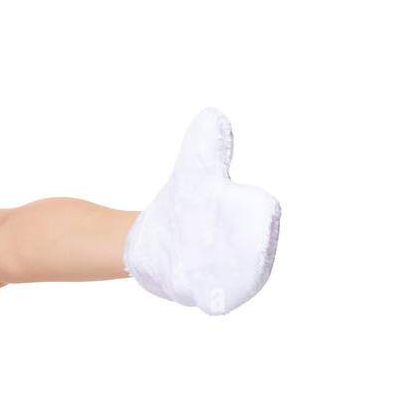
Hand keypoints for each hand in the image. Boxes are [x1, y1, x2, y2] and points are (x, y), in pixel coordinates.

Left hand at [123, 108, 280, 314]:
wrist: (154, 243)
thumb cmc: (186, 206)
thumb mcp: (193, 175)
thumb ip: (205, 150)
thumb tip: (211, 115)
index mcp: (249, 216)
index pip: (262, 214)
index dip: (259, 211)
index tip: (261, 207)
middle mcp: (246, 250)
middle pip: (258, 253)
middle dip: (253, 249)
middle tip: (242, 243)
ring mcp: (226, 274)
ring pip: (238, 280)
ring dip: (234, 278)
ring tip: (225, 276)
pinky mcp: (202, 294)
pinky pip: (215, 300)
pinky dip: (215, 298)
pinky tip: (212, 301)